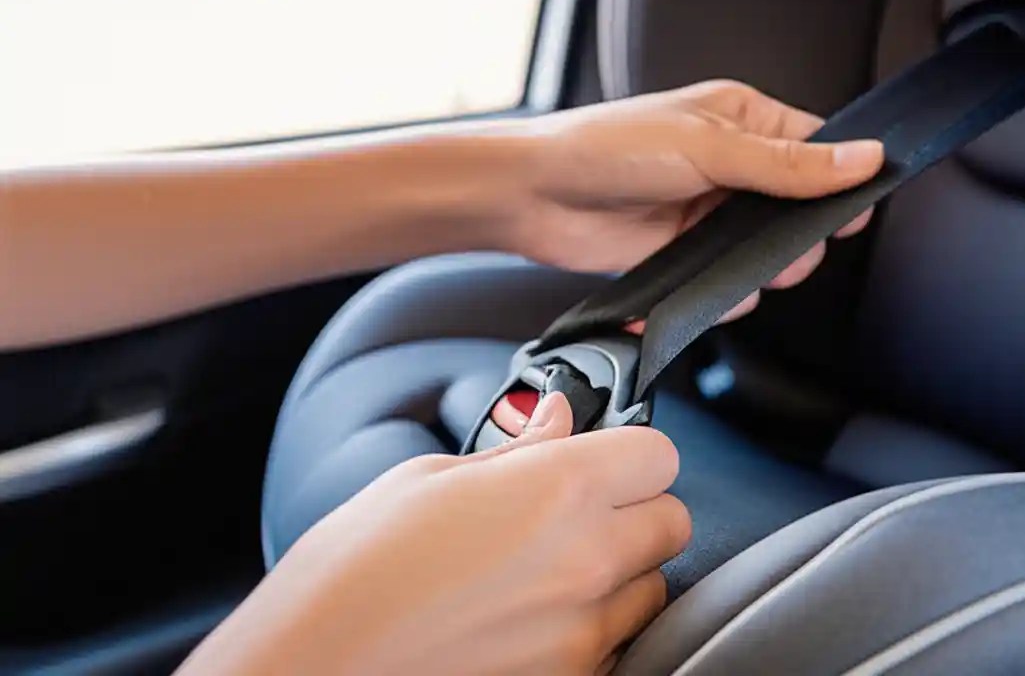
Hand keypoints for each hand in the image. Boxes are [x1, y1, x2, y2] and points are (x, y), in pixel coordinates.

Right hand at [179, 393, 688, 675]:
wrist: (307, 675)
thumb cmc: (348, 575)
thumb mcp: (425, 481)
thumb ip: (515, 452)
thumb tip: (557, 420)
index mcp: (556, 490)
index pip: (659, 454)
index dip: (630, 453)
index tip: (602, 460)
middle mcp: (587, 562)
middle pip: (672, 522)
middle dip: (635, 512)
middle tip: (576, 516)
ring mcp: (584, 635)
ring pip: (652, 590)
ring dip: (619, 576)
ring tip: (544, 577)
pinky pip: (617, 648)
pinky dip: (592, 634)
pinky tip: (531, 624)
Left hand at [510, 80, 883, 320]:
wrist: (535, 198)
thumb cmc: (606, 148)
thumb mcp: (708, 148)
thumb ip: (788, 164)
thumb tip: (861, 159)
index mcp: (742, 119)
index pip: (817, 147)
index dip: (840, 178)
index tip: (854, 208)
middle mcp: (730, 165)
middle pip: (800, 207)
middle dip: (802, 234)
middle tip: (791, 246)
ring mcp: (709, 212)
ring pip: (769, 251)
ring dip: (769, 268)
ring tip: (753, 269)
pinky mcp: (687, 254)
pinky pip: (731, 282)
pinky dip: (731, 294)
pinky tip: (716, 290)